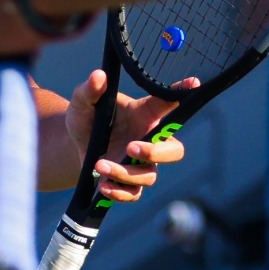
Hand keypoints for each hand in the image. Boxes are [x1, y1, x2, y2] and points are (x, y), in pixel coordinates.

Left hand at [66, 68, 192, 202]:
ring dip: (125, 173)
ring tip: (100, 165)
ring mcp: (141, 164)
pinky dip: (120, 192)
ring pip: (150, 176)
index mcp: (144, 115)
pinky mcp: (129, 183)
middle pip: (174, 151)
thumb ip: (90, 90)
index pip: (168, 102)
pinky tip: (103, 185)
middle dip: (157, 152)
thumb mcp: (82, 102)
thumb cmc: (86, 118)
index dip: (183, 93)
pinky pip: (134, 193)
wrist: (74, 145)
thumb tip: (99, 75)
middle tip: (131, 147)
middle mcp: (148, 140)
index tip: (194, 83)